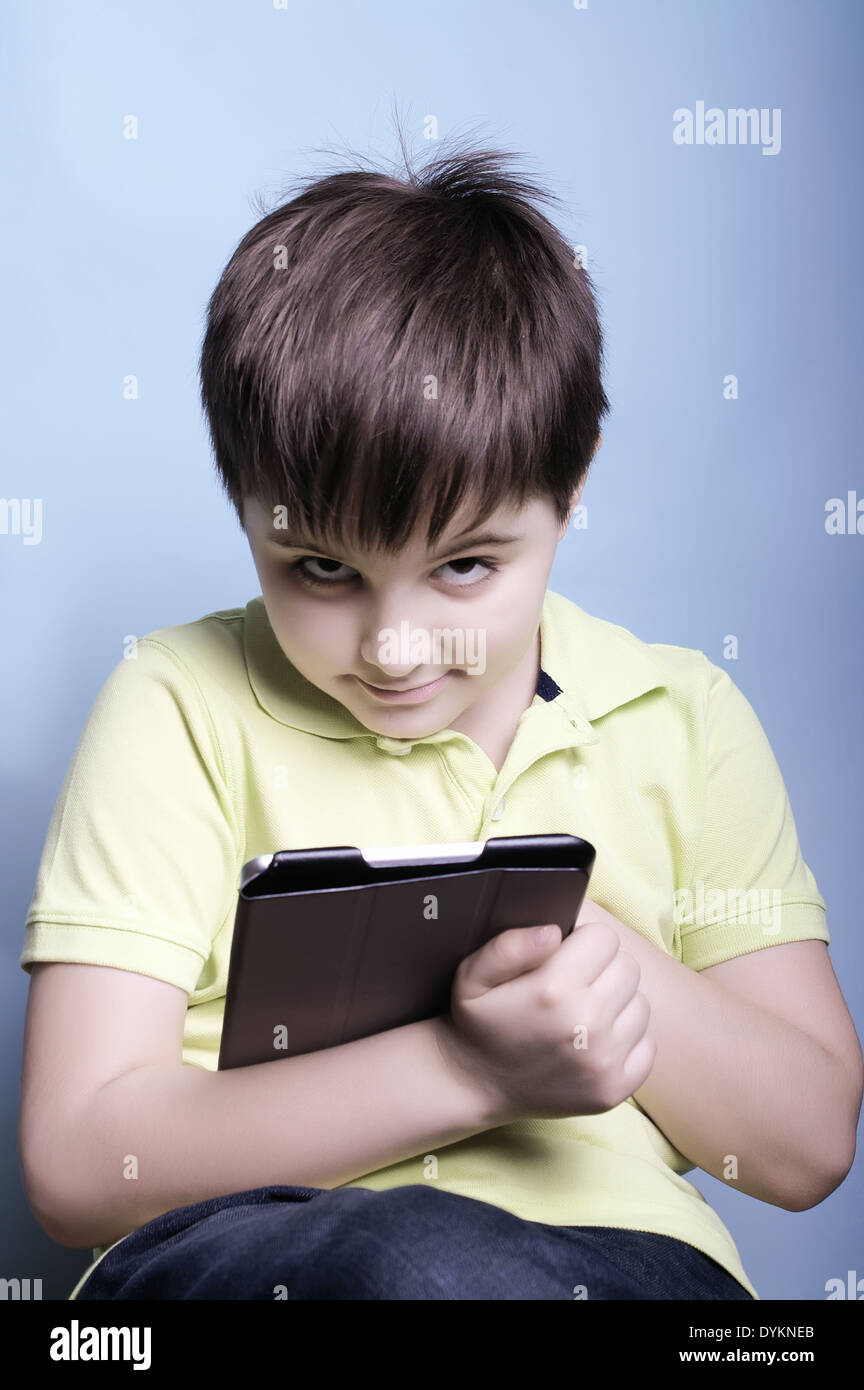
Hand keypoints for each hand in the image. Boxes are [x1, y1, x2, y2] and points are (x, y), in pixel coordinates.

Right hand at [436, 896, 656, 1123]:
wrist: (475, 1086)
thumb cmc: (477, 1023)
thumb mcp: (472, 975)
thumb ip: (509, 946)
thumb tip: (554, 932)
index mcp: (553, 989)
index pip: (605, 938)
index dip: (583, 942)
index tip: (565, 958)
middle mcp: (586, 1025)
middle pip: (628, 967)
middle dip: (603, 968)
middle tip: (574, 985)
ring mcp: (603, 1061)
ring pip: (641, 1003)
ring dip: (616, 1003)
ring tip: (583, 1013)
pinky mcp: (614, 1089)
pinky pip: (647, 1045)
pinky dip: (627, 1040)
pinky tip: (595, 1042)